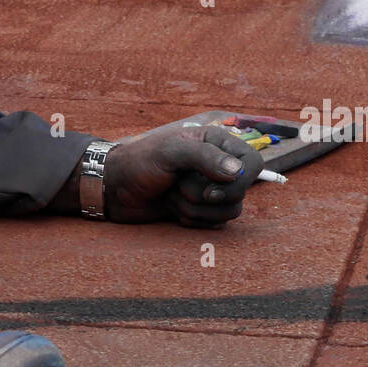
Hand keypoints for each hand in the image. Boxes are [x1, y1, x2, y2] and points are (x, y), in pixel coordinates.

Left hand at [102, 124, 264, 227]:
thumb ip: (204, 158)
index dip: (239, 181)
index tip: (211, 190)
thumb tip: (238, 171)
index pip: (251, 163)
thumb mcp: (169, 153)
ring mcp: (211, 188)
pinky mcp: (202, 210)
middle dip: (205, 196)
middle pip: (240, 191)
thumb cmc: (139, 162)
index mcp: (216, 143)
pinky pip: (214, 223)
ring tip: (172, 196)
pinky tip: (171, 207)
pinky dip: (192, 219)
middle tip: (178, 186)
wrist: (116, 188)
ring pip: (229, 211)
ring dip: (195, 209)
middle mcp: (218, 165)